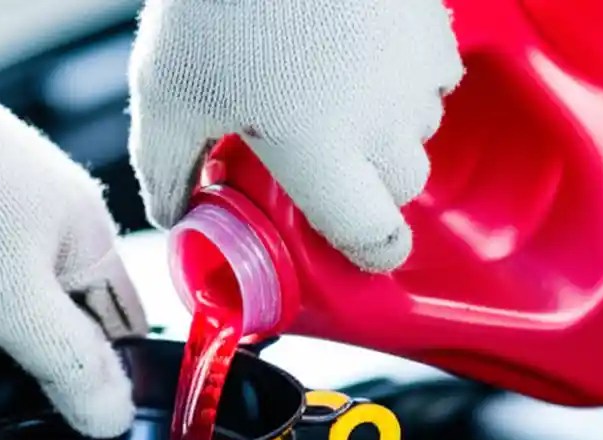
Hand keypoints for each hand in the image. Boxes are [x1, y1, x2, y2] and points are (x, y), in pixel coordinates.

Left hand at [129, 0, 462, 271]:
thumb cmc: (215, 3)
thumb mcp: (166, 93)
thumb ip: (167, 168)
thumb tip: (174, 215)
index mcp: (322, 154)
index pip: (378, 238)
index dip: (373, 252)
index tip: (359, 248)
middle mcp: (383, 121)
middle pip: (402, 186)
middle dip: (368, 186)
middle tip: (320, 156)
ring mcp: (415, 68)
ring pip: (421, 129)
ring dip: (388, 130)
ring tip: (334, 97)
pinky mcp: (432, 22)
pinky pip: (436, 74)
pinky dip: (408, 78)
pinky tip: (361, 56)